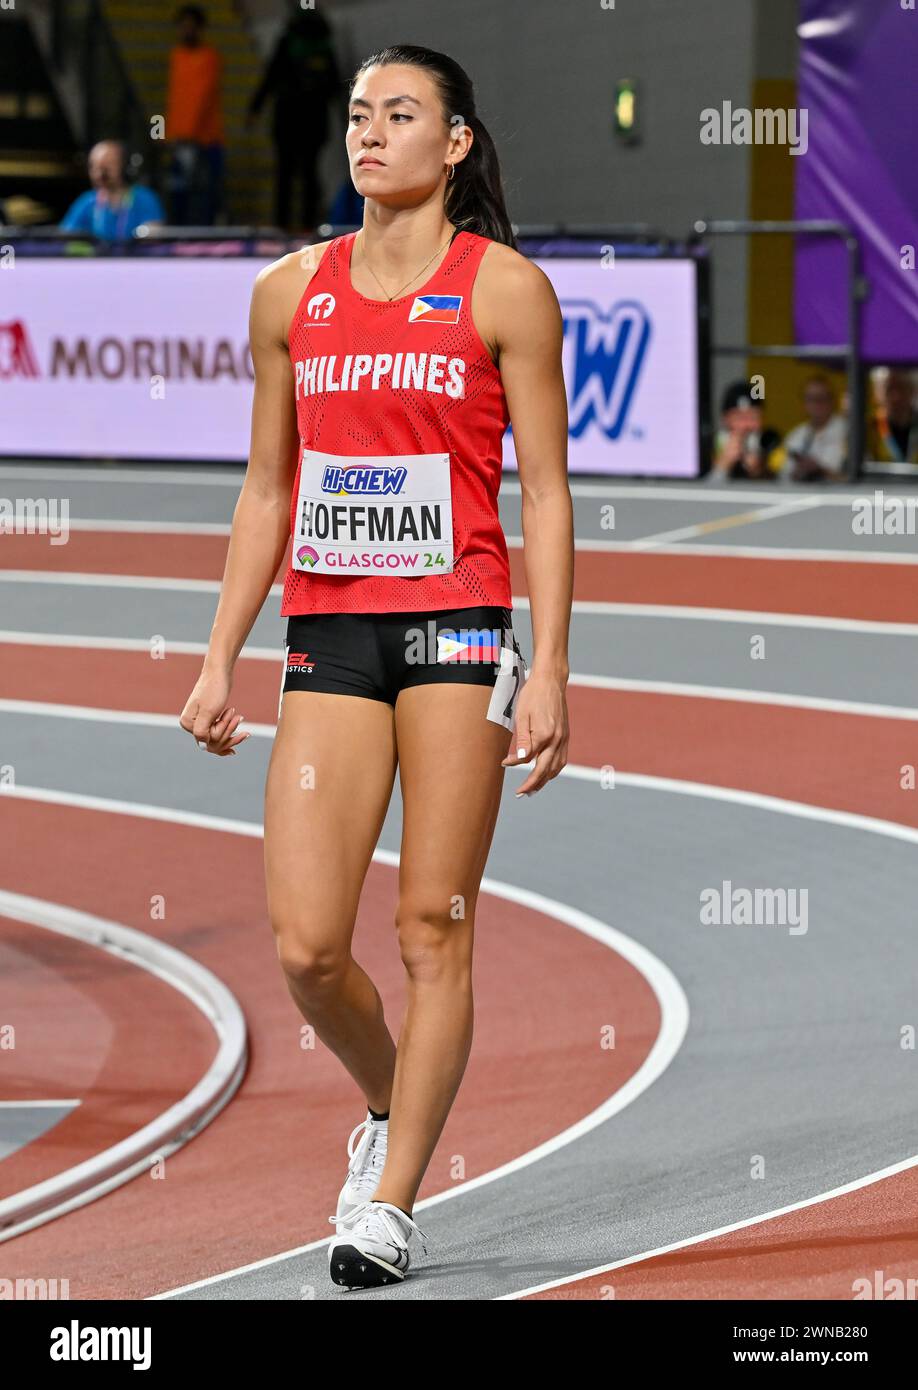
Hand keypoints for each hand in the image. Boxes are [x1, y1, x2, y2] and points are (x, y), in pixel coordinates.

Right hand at [179, 666, 250, 755]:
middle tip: (239, 716)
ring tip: (240, 717)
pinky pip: (219, 732)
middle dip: (228, 730)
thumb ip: (202, 731)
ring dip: (231, 729)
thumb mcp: (209, 712)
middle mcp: (191, 724)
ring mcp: (199, 722)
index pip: (208, 740)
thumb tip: (203, 747)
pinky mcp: (208, 719)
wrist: (219, 672)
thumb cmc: (214, 689)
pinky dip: (230, 730)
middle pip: (213, 741)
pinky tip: (243, 734)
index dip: (223, 730)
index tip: (231, 713)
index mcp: (187, 723)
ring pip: (218, 737)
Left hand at [501, 671, 568, 795]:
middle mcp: (557, 739)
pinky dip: (554, 770)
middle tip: (521, 793)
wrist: (551, 681)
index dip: (514, 762)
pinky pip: (562, 759)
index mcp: (544, 734)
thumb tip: (519, 759)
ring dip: (545, 780)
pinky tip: (545, 773)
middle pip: (545, 770)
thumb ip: (522, 739)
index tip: (503, 763)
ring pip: (556, 767)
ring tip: (533, 788)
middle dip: (532, 784)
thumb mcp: (522, 715)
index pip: (527, 758)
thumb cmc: (533, 695)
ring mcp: (564, 738)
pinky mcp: (566, 736)